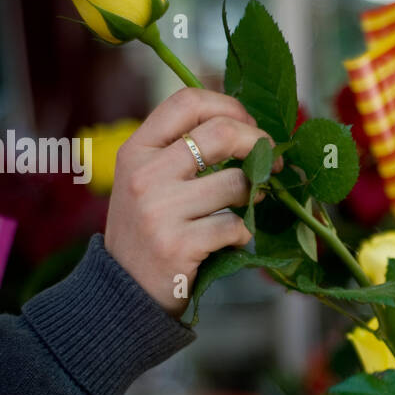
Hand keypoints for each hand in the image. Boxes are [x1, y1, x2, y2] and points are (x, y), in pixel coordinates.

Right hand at [105, 88, 281, 314]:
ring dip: (254, 196)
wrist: (121, 292)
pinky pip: (235, 226)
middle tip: (272, 160)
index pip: (188, 102)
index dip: (230, 106)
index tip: (250, 125)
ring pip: (236, 183)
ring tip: (247, 206)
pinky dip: (243, 233)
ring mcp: (160, 209)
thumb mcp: (145, 182)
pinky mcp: (179, 244)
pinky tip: (230, 240)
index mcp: (136, 150)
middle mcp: (145, 174)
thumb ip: (181, 153)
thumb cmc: (146, 232)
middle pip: (221, 133)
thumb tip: (244, 127)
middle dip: (259, 143)